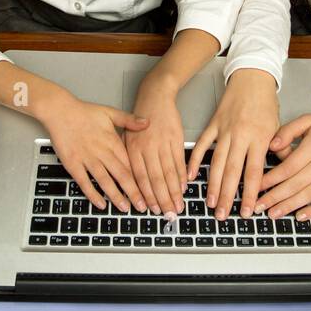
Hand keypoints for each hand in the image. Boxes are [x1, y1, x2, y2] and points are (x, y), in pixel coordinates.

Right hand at [39, 90, 150, 211]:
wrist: (60, 111)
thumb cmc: (84, 112)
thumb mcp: (110, 112)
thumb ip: (129, 120)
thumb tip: (147, 123)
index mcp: (112, 142)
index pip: (131, 164)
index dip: (140, 179)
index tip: (149, 190)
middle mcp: (102, 152)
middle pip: (121, 175)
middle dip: (133, 192)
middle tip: (142, 206)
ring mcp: (87, 159)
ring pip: (105, 181)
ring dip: (116, 196)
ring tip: (125, 208)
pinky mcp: (73, 164)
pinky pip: (84, 182)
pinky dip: (92, 194)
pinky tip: (100, 204)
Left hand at [123, 75, 187, 214]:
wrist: (155, 96)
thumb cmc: (140, 118)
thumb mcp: (127, 135)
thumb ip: (129, 158)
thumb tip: (130, 182)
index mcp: (133, 149)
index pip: (140, 177)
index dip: (146, 195)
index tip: (150, 210)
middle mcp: (148, 148)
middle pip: (156, 179)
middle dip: (163, 199)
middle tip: (168, 214)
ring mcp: (163, 144)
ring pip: (169, 173)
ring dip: (174, 192)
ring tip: (178, 206)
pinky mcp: (176, 139)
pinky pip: (179, 161)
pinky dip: (183, 176)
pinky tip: (184, 187)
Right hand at [188, 68, 279, 221]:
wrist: (252, 77)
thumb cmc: (265, 102)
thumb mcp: (279, 126)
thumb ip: (279, 150)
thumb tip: (282, 172)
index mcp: (259, 137)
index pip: (254, 172)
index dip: (251, 194)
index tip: (248, 211)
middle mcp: (241, 135)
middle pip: (232, 171)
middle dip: (227, 196)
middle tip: (223, 215)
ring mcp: (224, 130)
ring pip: (216, 162)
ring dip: (213, 184)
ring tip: (210, 202)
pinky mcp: (213, 124)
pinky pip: (202, 145)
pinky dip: (195, 160)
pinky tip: (191, 176)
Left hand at [254, 113, 310, 220]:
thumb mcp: (309, 120)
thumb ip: (288, 131)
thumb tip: (272, 146)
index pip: (289, 166)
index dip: (272, 178)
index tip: (257, 186)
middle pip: (296, 183)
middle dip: (275, 197)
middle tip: (259, 206)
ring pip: (310, 194)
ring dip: (290, 206)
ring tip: (274, 214)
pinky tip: (301, 216)